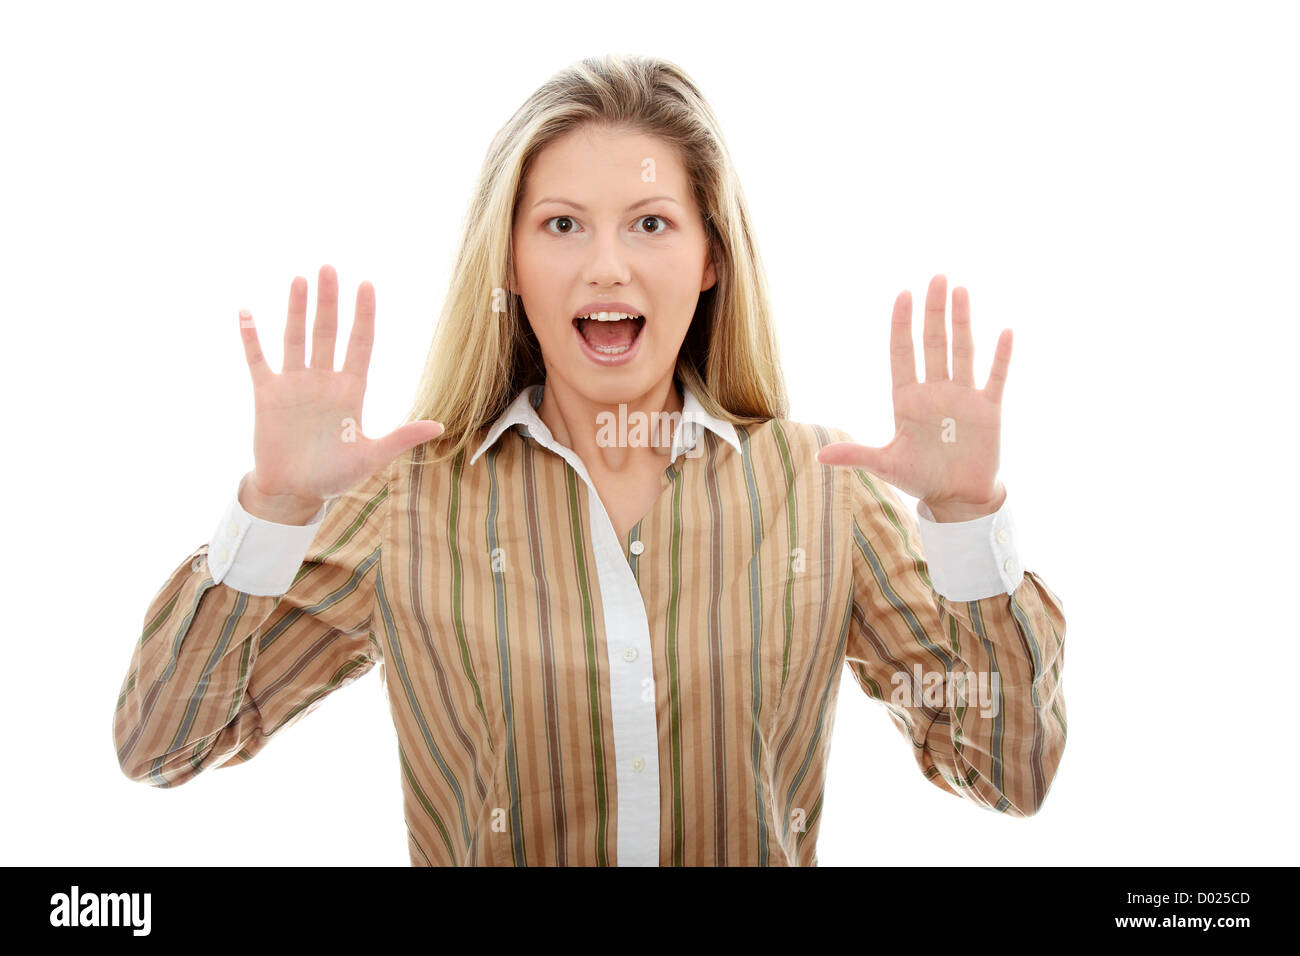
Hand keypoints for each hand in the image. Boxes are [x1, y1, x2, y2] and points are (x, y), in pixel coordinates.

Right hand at [238, 264, 443, 514]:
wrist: (294, 492)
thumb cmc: (334, 476)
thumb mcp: (371, 458)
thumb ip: (401, 438)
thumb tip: (439, 426)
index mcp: (351, 391)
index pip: (360, 344)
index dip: (363, 316)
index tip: (366, 285)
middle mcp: (324, 381)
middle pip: (328, 332)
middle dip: (329, 301)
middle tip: (329, 267)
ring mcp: (295, 385)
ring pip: (296, 338)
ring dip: (296, 309)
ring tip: (299, 279)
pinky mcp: (268, 395)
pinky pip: (258, 361)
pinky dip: (251, 338)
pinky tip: (246, 313)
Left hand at [816, 274, 1009, 520]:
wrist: (957, 498)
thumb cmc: (920, 479)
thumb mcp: (886, 467)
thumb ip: (857, 456)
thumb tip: (819, 456)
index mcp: (907, 399)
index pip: (903, 354)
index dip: (902, 325)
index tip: (903, 294)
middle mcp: (935, 391)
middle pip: (934, 343)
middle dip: (934, 311)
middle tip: (936, 277)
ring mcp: (962, 397)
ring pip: (963, 351)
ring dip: (962, 322)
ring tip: (960, 290)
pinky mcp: (988, 409)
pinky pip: (995, 378)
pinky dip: (1001, 357)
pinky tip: (1005, 332)